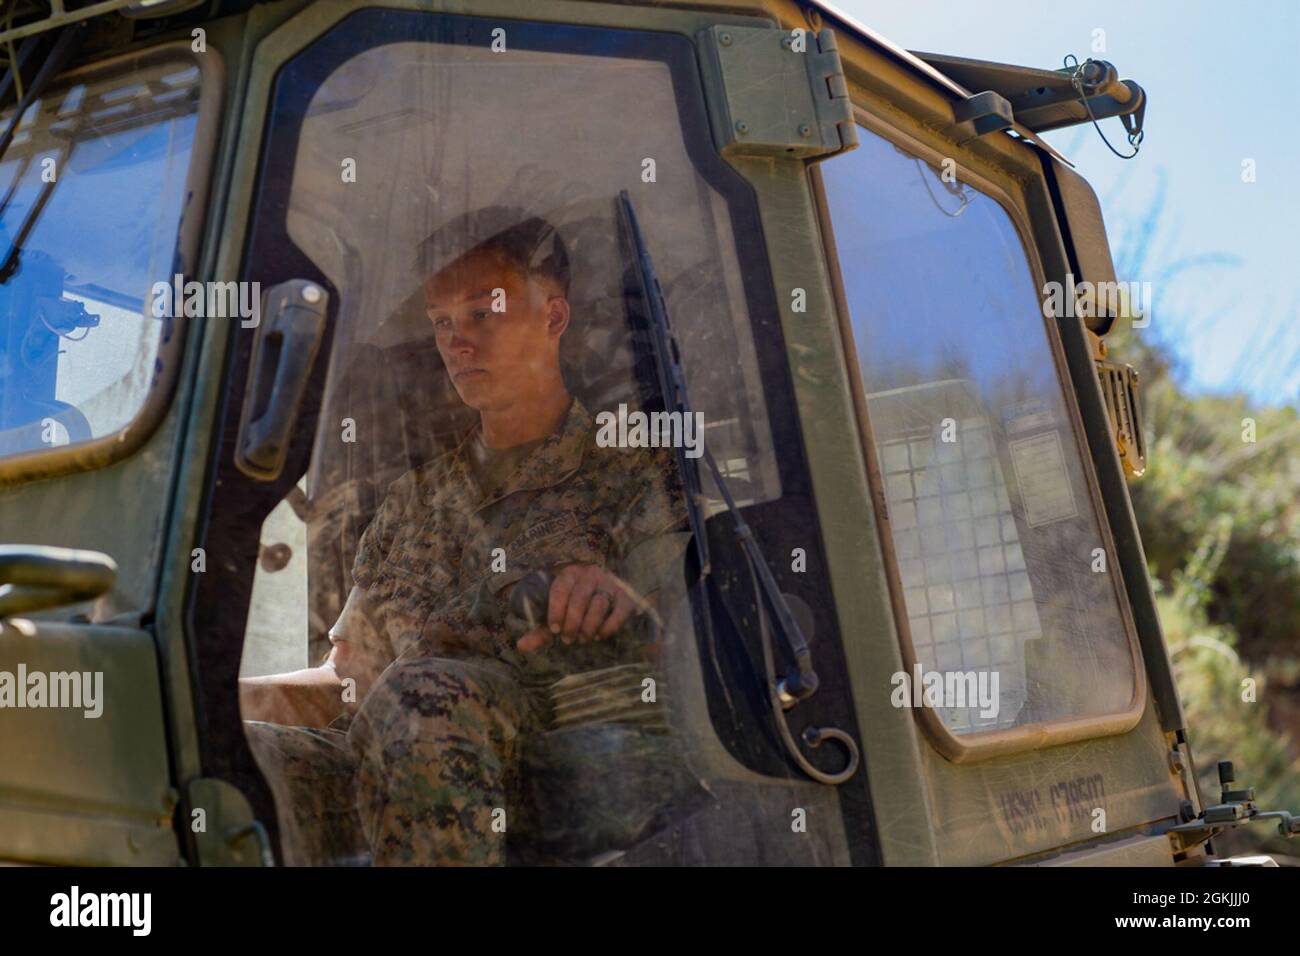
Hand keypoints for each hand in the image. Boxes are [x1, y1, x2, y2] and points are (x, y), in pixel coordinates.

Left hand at [516, 563, 640, 653]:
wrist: (609, 596)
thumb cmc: (577, 607)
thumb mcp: (558, 615)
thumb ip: (541, 631)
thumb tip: (521, 646)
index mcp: (570, 574)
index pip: (560, 588)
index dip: (556, 610)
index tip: (555, 629)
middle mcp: (591, 575)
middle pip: (579, 598)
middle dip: (572, 622)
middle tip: (569, 639)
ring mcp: (610, 584)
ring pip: (598, 605)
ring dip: (589, 626)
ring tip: (583, 638)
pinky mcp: (626, 597)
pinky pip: (618, 612)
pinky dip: (608, 627)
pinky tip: (599, 636)